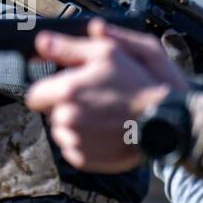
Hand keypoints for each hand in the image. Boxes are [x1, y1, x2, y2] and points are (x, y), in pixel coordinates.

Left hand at [25, 19, 190, 171]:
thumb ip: (70, 47)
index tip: (68, 87)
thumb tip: (42, 42)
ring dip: (75, 124)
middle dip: (66, 105)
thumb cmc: (142, 84)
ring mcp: (75, 141)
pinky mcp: (84, 159)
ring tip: (104, 115)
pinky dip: (85, 142)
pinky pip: (73, 149)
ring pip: (61, 131)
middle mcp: (66, 118)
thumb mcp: (109, 52)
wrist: (168, 121)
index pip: (35, 94)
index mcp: (67, 90)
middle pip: (50, 112)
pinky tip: (106, 130)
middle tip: (95, 99)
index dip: (50, 89)